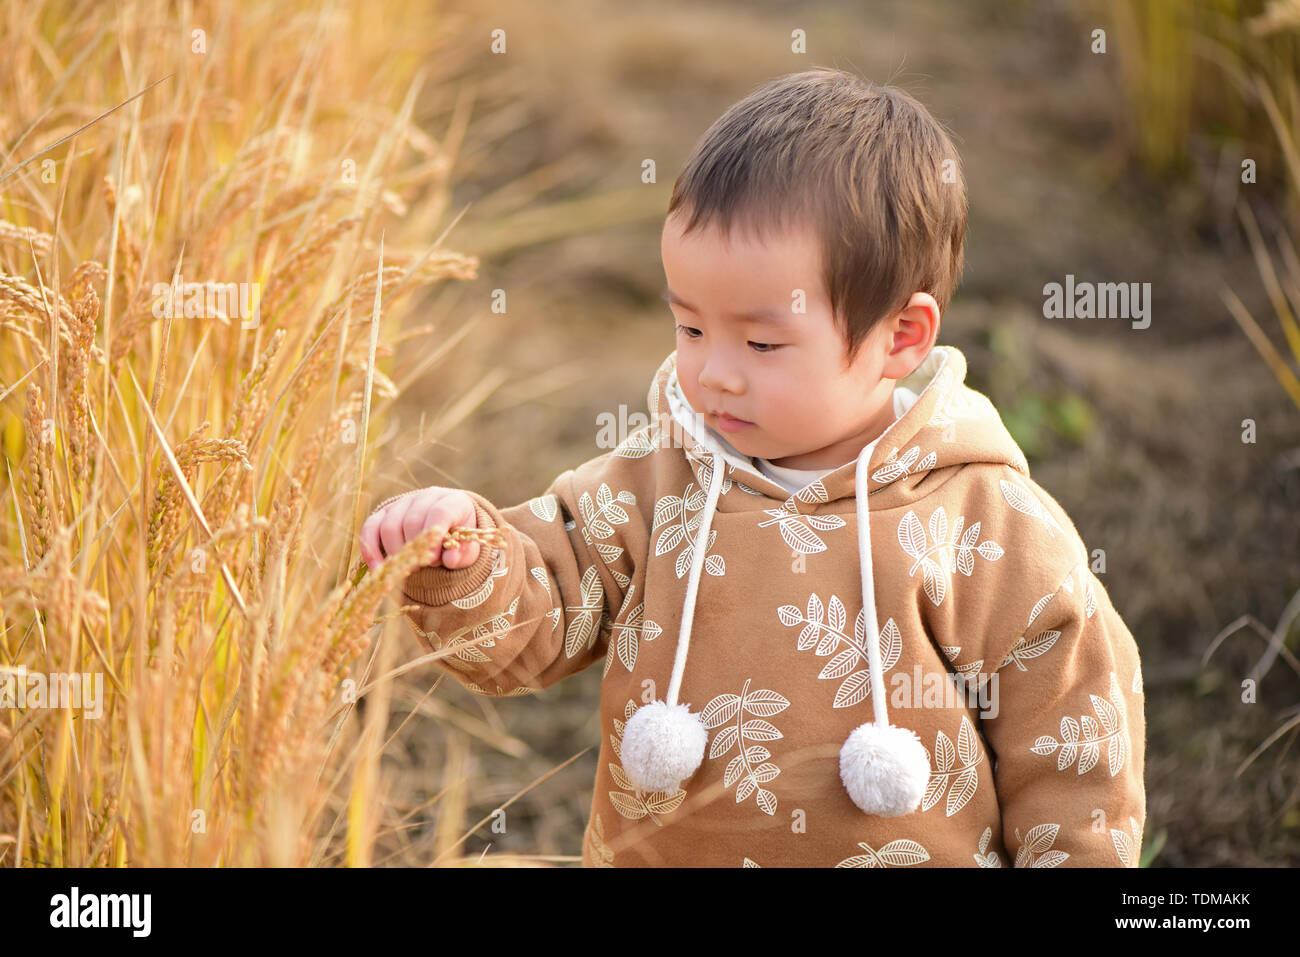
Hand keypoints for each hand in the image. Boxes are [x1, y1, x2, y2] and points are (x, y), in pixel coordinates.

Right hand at [360, 487, 479, 569]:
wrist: (448, 528)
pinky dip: (371, 549)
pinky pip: (370, 528)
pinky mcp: (384, 512)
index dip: (434, 537)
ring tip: (407, 567)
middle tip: (423, 565)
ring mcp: (403, 502)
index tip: (435, 558)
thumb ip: (462, 555)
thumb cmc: (459, 540)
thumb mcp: (468, 549)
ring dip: (396, 552)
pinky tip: (378, 568)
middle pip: (411, 521)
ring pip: (389, 526)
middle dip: (415, 549)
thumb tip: (450, 559)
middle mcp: (426, 497)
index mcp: (452, 501)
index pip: (439, 513)